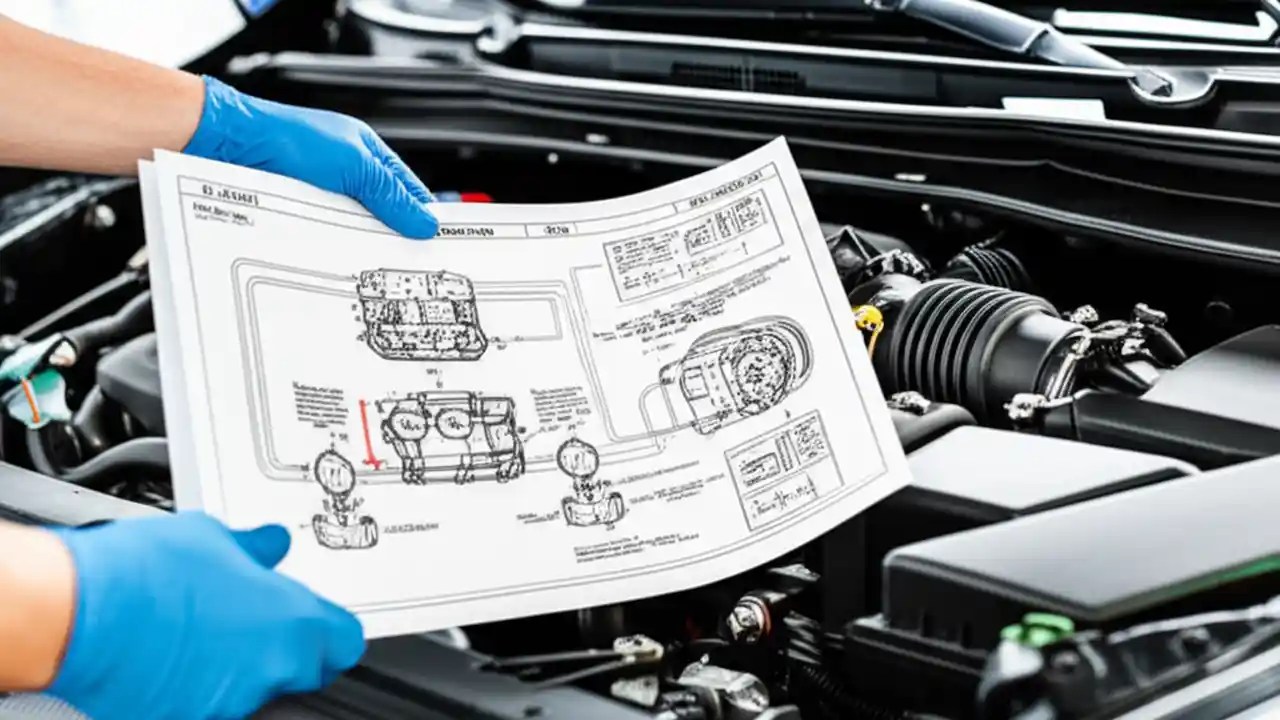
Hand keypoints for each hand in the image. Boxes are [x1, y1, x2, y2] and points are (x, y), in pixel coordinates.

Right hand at [47, 512, 364, 719]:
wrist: (79, 612)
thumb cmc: (144, 572)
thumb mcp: (213, 538)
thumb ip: (254, 550)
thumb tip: (271, 544)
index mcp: (292, 623)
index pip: (344, 643)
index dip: (330, 632)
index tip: (318, 625)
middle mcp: (269, 670)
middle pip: (300, 671)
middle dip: (281, 651)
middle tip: (245, 624)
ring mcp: (229, 704)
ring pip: (250, 690)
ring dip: (235, 671)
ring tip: (195, 637)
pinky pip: (207, 706)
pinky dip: (195, 690)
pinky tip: (170, 662)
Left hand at [182, 76, 438, 238]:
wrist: (230, 144)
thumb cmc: (287, 137)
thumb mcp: (354, 167)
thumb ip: (390, 196)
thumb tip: (424, 222)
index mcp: (366, 152)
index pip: (406, 188)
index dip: (421, 213)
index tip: (433, 241)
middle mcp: (343, 171)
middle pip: (378, 211)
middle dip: (389, 234)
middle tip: (404, 260)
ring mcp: (318, 191)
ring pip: (348, 227)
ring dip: (355, 242)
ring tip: (368, 262)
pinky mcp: (295, 210)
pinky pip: (321, 234)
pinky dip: (329, 245)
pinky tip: (333, 257)